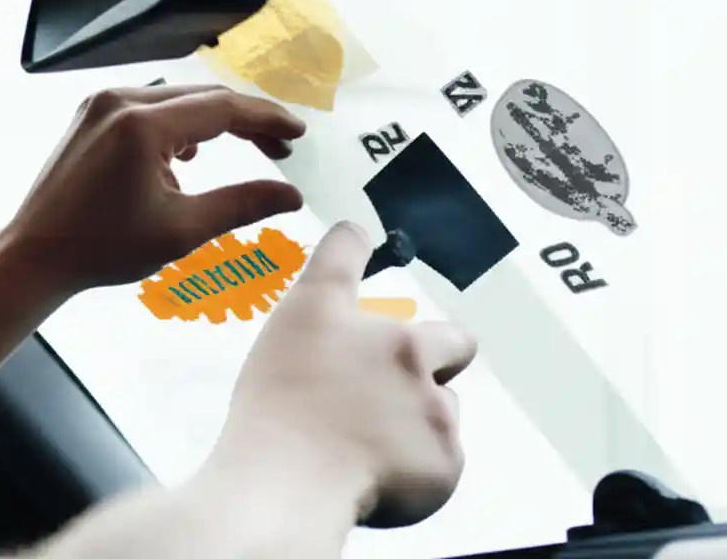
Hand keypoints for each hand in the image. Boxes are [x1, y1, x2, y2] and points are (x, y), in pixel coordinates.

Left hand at [2, 84, 307, 289]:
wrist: (35, 255)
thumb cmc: (102, 248)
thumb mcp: (182, 230)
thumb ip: (242, 205)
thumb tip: (292, 195)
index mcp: (142, 125)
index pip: (223, 108)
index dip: (267, 118)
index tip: (298, 132)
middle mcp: (119, 100)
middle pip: (203, 98)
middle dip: (247, 120)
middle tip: (283, 147)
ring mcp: (101, 104)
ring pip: (178, 100)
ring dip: (215, 122)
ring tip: (251, 148)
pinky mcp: (91, 114)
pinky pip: (150, 107)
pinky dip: (181, 124)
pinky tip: (193, 156)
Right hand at [213, 221, 477, 527]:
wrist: (286, 485)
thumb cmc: (273, 417)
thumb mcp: (278, 346)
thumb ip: (317, 310)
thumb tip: (346, 274)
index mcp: (343, 317)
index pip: (345, 251)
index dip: (353, 243)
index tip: (357, 242)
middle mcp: (398, 347)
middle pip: (454, 338)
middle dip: (437, 358)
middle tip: (395, 387)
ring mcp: (431, 405)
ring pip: (444, 407)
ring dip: (419, 421)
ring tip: (367, 448)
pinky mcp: (445, 459)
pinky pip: (442, 458)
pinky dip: (417, 469)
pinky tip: (376, 477)